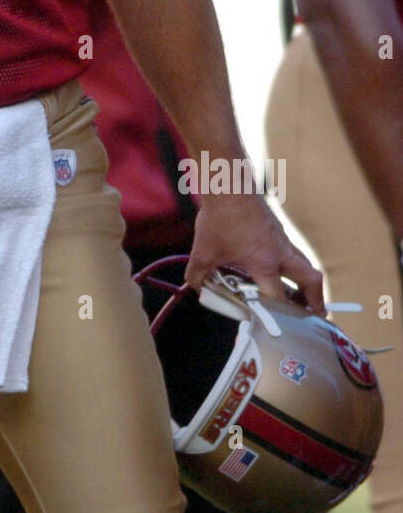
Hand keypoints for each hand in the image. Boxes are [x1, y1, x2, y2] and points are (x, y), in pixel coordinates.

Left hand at [185, 192, 324, 315]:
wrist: (229, 184)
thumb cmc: (220, 217)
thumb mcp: (203, 251)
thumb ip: (198, 274)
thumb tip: (196, 287)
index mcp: (265, 263)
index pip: (280, 298)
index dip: (280, 316)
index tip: (279, 328)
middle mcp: (281, 253)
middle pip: (311, 281)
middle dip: (316, 301)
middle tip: (315, 316)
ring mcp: (283, 240)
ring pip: (305, 265)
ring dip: (306, 283)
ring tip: (300, 298)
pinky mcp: (279, 231)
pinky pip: (293, 253)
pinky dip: (293, 267)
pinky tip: (277, 271)